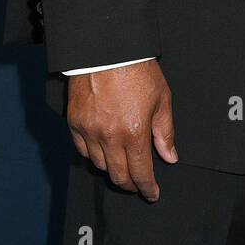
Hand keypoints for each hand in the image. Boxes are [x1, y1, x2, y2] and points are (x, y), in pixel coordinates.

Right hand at [66, 61, 176, 200]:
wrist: (109, 50)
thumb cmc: (138, 70)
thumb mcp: (162, 99)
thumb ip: (165, 132)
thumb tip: (169, 156)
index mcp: (134, 133)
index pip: (140, 173)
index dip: (147, 188)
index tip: (152, 194)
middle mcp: (109, 137)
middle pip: (118, 175)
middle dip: (130, 184)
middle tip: (138, 183)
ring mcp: (89, 131)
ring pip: (99, 165)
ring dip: (112, 170)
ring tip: (122, 166)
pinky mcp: (75, 122)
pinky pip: (82, 150)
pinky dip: (93, 156)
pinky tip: (102, 152)